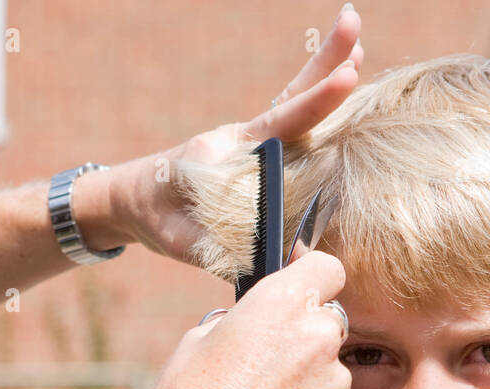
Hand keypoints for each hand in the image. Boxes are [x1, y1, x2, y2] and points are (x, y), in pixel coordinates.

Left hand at [93, 3, 362, 263]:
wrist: (130, 199)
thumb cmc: (154, 217)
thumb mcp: (181, 241)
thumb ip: (229, 252)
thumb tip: (293, 263)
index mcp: (222, 151)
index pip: (278, 125)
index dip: (315, 104)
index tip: (346, 78)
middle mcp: (240, 137)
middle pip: (291, 97)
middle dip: (324, 62)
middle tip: (353, 21)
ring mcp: (249, 141)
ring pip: (293, 102)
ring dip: (324, 70)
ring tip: (358, 42)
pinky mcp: (254, 151)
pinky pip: (290, 124)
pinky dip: (315, 103)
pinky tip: (342, 81)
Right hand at [134, 250, 353, 388]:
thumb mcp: (202, 335)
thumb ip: (245, 318)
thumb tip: (258, 322)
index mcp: (282, 301)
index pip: (328, 268)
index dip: (312, 280)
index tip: (299, 296)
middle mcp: (317, 333)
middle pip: (330, 319)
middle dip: (306, 333)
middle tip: (271, 360)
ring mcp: (334, 378)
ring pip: (331, 365)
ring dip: (308, 376)